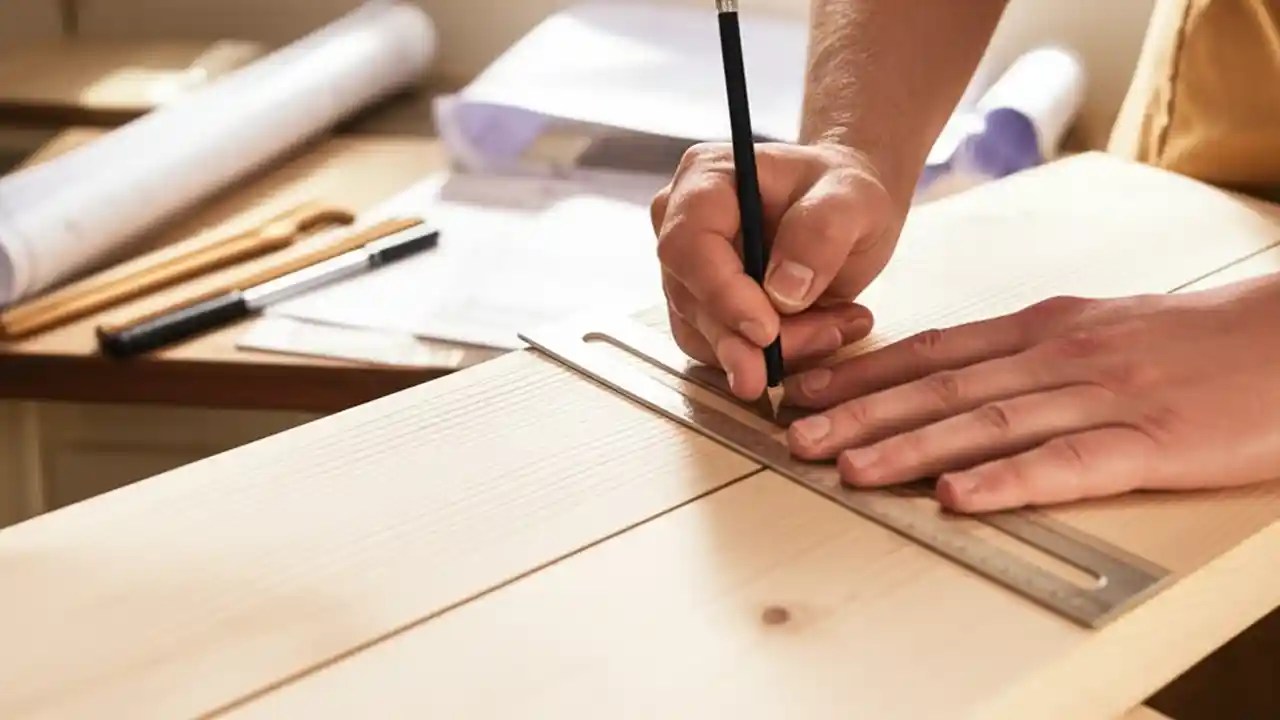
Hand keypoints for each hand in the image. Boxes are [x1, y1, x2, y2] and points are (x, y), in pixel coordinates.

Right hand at [650, 141, 904, 399]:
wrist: (845, 210)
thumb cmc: (844, 190)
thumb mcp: (852, 197)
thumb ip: (820, 232)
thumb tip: (783, 292)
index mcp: (705, 179)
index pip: (688, 244)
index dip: (721, 293)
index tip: (766, 331)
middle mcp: (680, 224)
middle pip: (691, 298)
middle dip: (749, 338)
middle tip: (819, 344)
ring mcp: (687, 270)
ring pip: (704, 334)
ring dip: (768, 352)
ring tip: (835, 329)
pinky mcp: (701, 308)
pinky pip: (720, 350)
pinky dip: (770, 357)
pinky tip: (820, 336)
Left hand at [782, 274, 1279, 512]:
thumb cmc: (1193, 339)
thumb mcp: (1097, 327)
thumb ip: (1025, 350)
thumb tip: (953, 373)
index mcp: (1044, 327)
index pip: (935, 351)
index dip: (864, 374)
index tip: (806, 391)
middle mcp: (1059, 354)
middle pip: (944, 387)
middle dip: (862, 414)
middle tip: (798, 437)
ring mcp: (1104, 396)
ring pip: (990, 423)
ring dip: (912, 447)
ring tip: (851, 469)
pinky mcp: (1153, 442)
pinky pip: (1070, 463)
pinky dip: (1010, 481)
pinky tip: (961, 497)